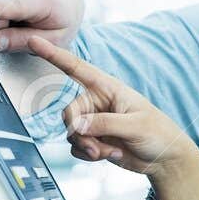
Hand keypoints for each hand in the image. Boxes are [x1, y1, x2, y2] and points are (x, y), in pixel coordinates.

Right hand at [25, 37, 198, 178]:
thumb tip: (76, 126)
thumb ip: (104, 124)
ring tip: (110, 151)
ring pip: (71, 132)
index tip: (33, 40)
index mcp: (108, 88)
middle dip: (79, 133)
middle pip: (69, 113)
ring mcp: (94, 121)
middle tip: (97, 148)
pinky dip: (89, 154)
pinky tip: (111, 155)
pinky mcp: (93, 139)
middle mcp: (97, 102)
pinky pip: (77, 146)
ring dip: (87, 146)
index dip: (54, 54)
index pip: (76, 68)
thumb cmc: (158, 133)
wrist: (165, 159)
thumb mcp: (135, 126)